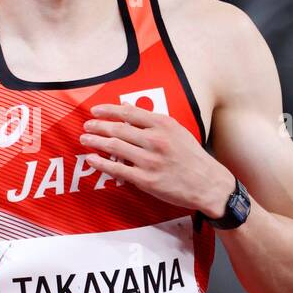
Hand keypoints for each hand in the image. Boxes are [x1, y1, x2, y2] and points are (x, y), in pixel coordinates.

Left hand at [79, 102, 233, 217]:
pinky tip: (92, 159)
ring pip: (115, 147)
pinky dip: (101, 163)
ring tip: (84, 139)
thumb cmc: (192, 157)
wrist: (207, 184)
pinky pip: (117, 169)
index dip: (108, 110)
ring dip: (96, 142)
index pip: (129, 113)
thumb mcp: (177, 131)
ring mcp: (150, 161)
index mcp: (164, 125)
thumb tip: (127, 108)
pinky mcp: (146, 180)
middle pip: (118, 129)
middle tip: (86, 125)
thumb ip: (151, 119)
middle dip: (98, 126)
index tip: (95, 110)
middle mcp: (156, 140)